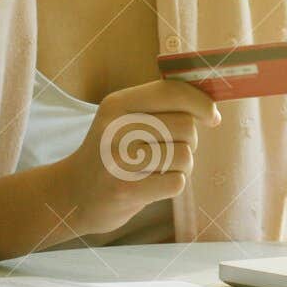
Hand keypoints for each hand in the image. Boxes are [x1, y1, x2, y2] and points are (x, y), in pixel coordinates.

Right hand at [56, 79, 220, 238]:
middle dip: (190, 140)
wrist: (73, 194)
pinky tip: (153, 185)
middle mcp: (115, 129)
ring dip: (183, 166)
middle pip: (185, 126)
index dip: (201, 103)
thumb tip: (212, 110)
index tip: (213, 117)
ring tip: (160, 169)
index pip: (172, 92)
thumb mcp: (125, 119)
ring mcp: (118, 161)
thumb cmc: (112, 153)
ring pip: (185, 156)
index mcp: (117, 104)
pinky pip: (176, 183)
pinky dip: (173, 185)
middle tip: (172, 149)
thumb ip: (163, 108)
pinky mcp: (125, 191)